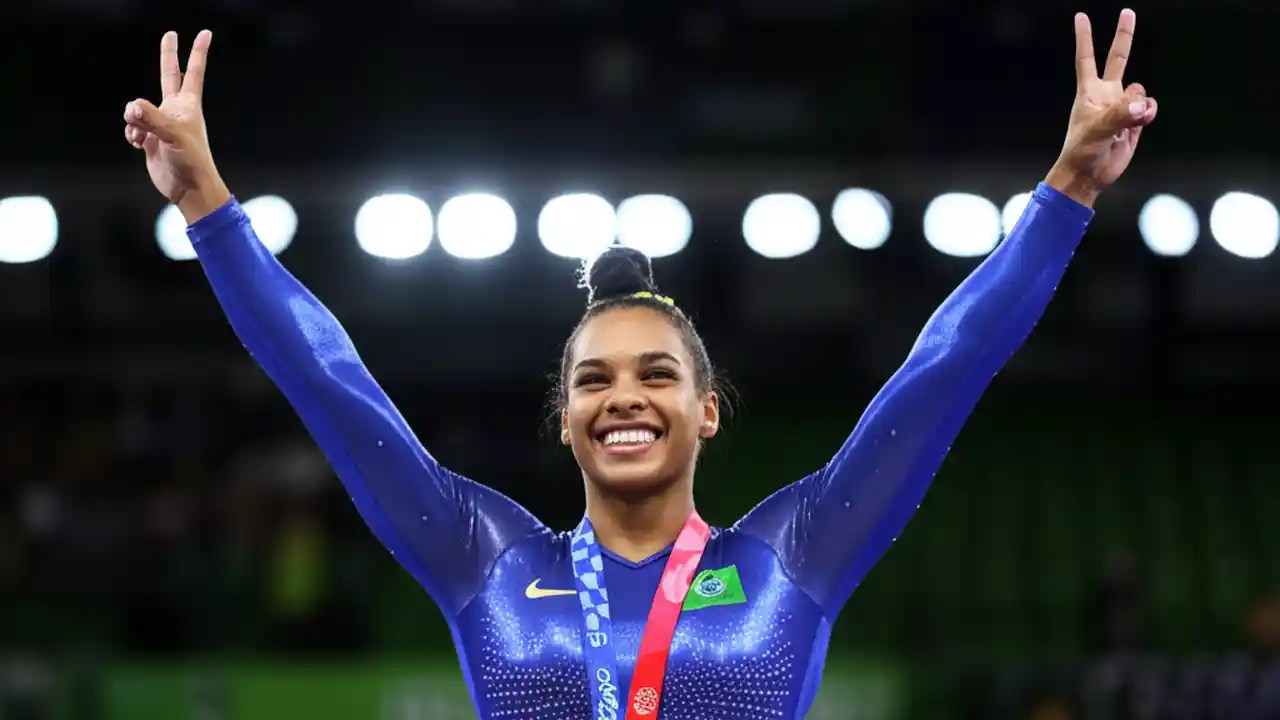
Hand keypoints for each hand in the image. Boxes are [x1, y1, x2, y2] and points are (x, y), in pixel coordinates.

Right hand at [123, 30, 229, 222]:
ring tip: (140, 134)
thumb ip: (151, 118)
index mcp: (188, 105)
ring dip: (134, 119)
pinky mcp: (150, 139)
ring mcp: (162, 124)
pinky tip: (137, 142)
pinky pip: (132, 127)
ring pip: (139, 108)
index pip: (192, 72)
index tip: (205, 33)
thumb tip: (131, 107)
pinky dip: (130, 132)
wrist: (188, 188)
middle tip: (170, 35)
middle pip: (168, 76)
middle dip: (168, 56)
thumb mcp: (173, 136)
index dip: (197, 52)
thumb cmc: (191, 160)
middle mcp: (175, 110)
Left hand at [1047, 9, 1157, 206]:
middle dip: (1124, 36)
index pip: (1086, 58)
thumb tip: (1140, 105)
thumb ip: (1119, 115)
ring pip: (1140, 90)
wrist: (1089, 175)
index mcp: (1089, 92)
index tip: (1080, 17)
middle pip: (1118, 59)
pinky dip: (1149, 112)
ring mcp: (1121, 106)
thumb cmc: (1082, 151)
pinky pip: (1148, 107)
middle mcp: (1106, 94)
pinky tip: (1141, 123)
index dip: (1084, 38)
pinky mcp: (1134, 120)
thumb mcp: (1096, 131)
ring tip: (1130, 121)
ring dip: (1140, 102)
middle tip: (1128, 12)